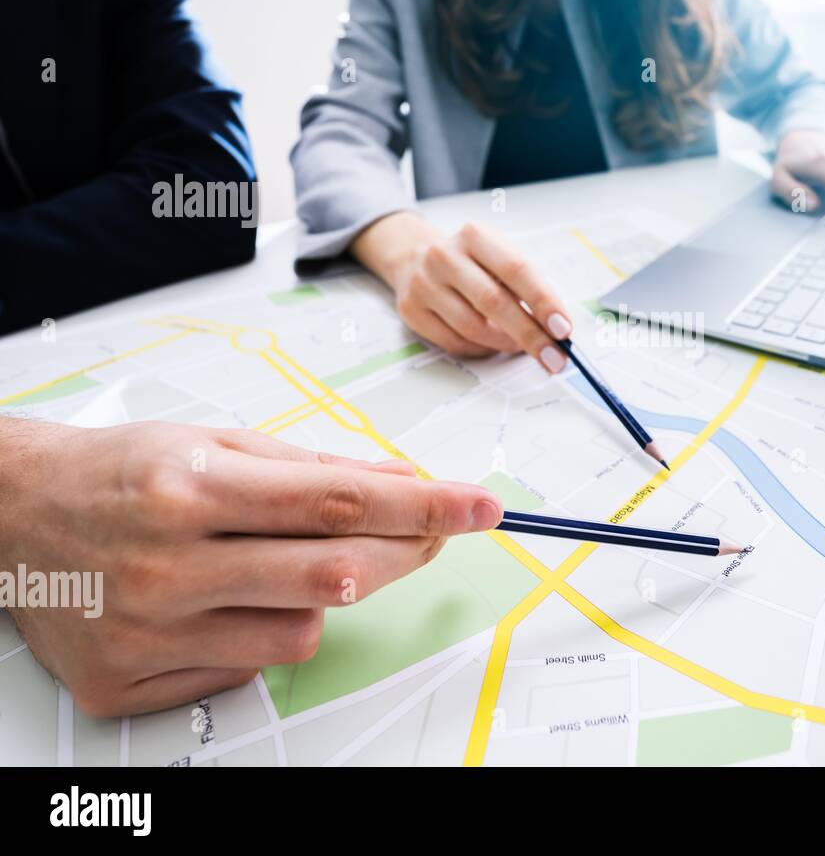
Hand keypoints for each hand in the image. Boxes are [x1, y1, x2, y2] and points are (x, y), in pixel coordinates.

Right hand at [0, 418, 501, 716]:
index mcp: (193, 490)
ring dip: (317, 597)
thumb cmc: (122, 472)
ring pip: (302, 632)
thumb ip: (314, 466)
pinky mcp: (130, 682)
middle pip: (337, 573)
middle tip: (427, 532)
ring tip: (271, 562)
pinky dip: (258, 633)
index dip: (425, 505)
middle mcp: (170, 566)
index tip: (479, 506)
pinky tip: (223, 601)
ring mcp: (149, 633)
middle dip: (403, 551)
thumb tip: (402, 479)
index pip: (341, 501)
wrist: (13, 515)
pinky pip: (247, 668)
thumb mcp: (217, 442)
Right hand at [353, 211, 572, 373]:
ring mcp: (423, 283)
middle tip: (554, 357)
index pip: (516, 269)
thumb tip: (557, 328)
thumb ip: (528, 286)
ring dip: (505, 344)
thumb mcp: (499, 257)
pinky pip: (455, 342)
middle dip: (530, 335)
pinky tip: (492, 344)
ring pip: (473, 328)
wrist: (415, 259)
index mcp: (475, 236)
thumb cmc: (472, 263)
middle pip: (494, 302)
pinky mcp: (411, 310)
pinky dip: (481, 349)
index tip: (563, 329)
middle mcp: (444, 256)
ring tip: (521, 346)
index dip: (543, 301)